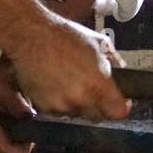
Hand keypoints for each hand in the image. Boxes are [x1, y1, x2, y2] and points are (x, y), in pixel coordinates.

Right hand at [5, 14, 130, 120]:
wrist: (30, 36)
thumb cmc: (64, 35)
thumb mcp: (97, 42)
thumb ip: (113, 61)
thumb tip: (122, 72)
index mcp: (97, 84)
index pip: (117, 112)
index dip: (120, 107)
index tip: (118, 100)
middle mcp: (80, 99)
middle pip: (97, 116)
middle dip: (97, 105)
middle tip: (90, 88)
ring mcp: (60, 105)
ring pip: (76, 114)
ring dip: (76, 103)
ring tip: (68, 82)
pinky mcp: (43, 107)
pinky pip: (57, 111)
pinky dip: (58, 102)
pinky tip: (54, 84)